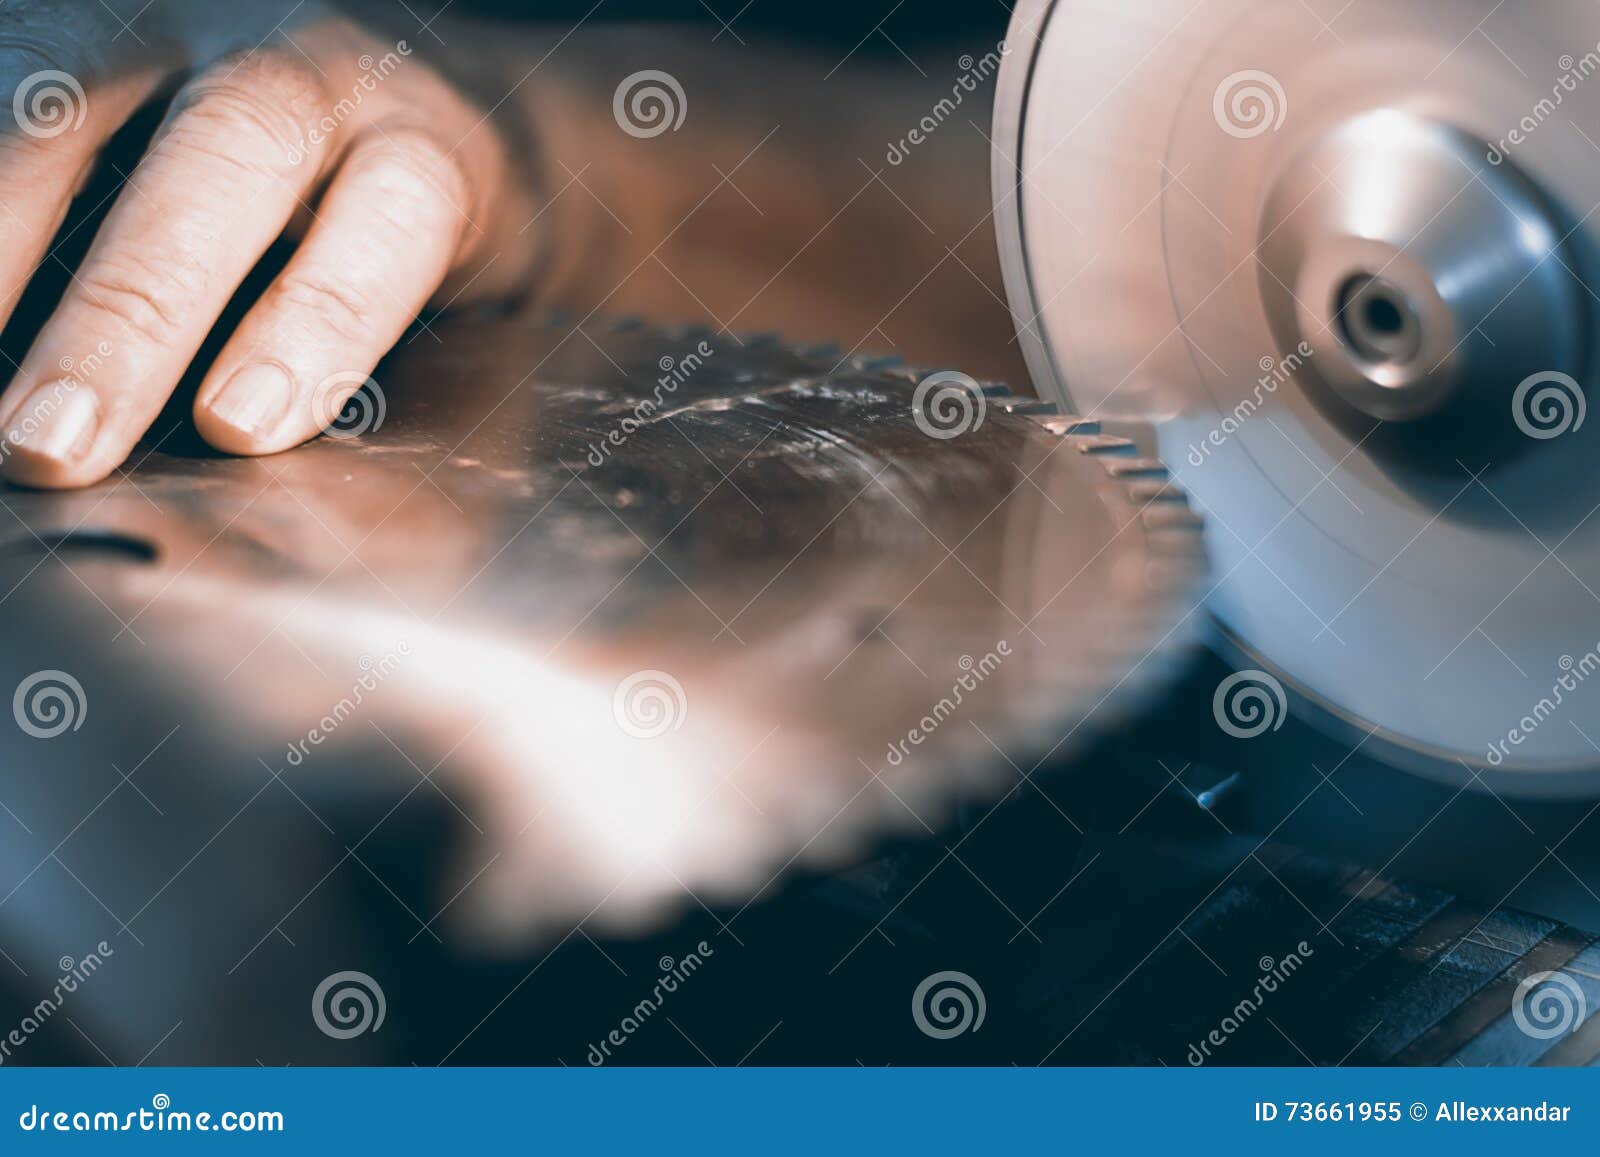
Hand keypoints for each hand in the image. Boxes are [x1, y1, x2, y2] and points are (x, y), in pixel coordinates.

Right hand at [0, 0, 541, 487]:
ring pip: (78, 120)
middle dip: (135, 307)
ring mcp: (180, 46)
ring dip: (8, 258)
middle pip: (231, 154)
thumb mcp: (446, 285)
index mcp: (422, 138)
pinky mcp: (77, 49)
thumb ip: (374, 346)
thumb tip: (264, 459)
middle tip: (60, 442)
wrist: (379, 91)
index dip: (326, 316)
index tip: (242, 429)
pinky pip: (7, 117)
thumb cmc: (406, 232)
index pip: (400, 206)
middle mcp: (306, 73)